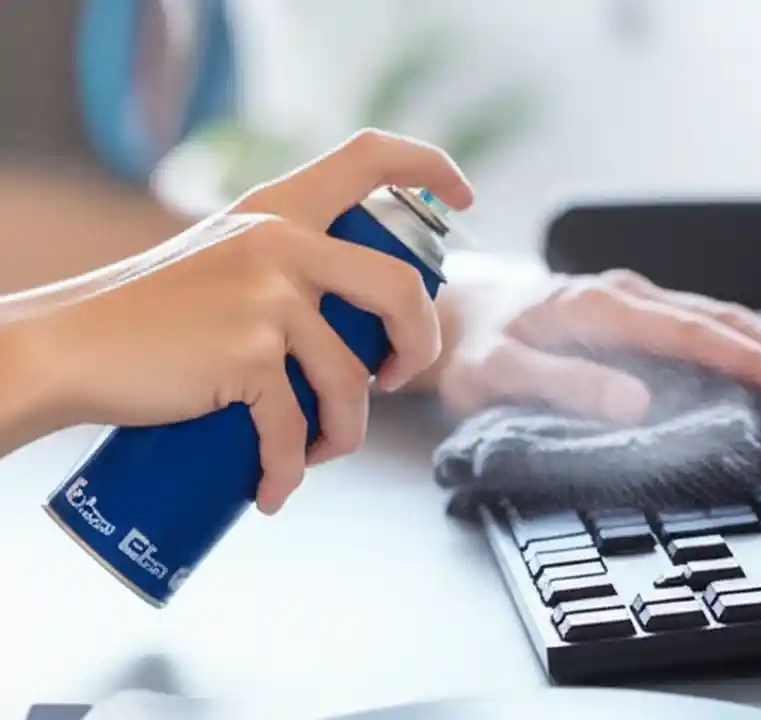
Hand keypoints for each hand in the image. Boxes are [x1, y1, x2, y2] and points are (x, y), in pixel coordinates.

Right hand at [6, 129, 472, 512]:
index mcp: (280, 210)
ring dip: (346, 434)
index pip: (370, 157)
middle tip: (395, 380)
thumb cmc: (148, 316)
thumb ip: (283, 268)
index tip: (464, 200)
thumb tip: (352, 323)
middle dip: (420, 345)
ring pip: (352, 380)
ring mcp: (268, 298)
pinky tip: (275, 489)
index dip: (432, 168)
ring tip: (321, 452)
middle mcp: (282, 243)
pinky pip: (296, 428)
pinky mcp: (247, 355)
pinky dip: (289, 470)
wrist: (69, 347)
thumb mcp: (224, 260)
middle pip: (402, 289)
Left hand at [414, 262, 760, 423]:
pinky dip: (740, 340)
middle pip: (720, 315)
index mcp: (600, 305)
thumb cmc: (471, 349)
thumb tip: (637, 403)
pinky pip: (699, 320)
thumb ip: (562, 385)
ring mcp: (632, 296)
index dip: (748, 359)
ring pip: (715, 314)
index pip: (694, 330)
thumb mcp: (497, 375)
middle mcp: (625, 292)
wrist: (450, 310)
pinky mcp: (633, 309)